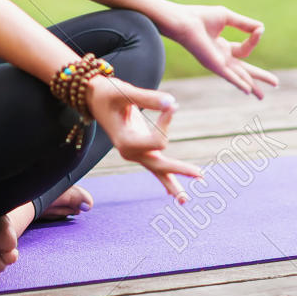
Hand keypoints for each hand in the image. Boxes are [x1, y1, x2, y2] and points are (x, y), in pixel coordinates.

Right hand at [83, 73, 202, 203]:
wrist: (94, 98)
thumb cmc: (108, 93)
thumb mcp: (125, 93)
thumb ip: (148, 98)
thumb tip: (173, 103)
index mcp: (125, 142)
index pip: (158, 141)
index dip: (167, 122)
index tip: (169, 105)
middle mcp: (130, 152)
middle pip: (160, 166)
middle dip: (180, 170)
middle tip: (202, 175)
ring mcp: (135, 154)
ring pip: (157, 172)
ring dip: (172, 185)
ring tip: (185, 202)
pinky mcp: (140, 150)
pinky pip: (155, 168)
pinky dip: (164, 179)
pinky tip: (171, 193)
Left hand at [154, 3, 277, 98]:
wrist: (184, 21)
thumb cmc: (201, 17)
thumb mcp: (228, 18)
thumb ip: (245, 24)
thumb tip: (261, 28)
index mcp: (222, 47)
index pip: (245, 48)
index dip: (254, 39)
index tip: (259, 30)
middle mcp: (221, 58)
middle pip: (245, 70)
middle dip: (260, 77)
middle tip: (275, 84)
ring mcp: (218, 63)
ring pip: (240, 76)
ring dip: (252, 85)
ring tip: (262, 96)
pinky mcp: (214, 65)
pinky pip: (230, 76)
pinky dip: (239, 82)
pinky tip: (247, 90)